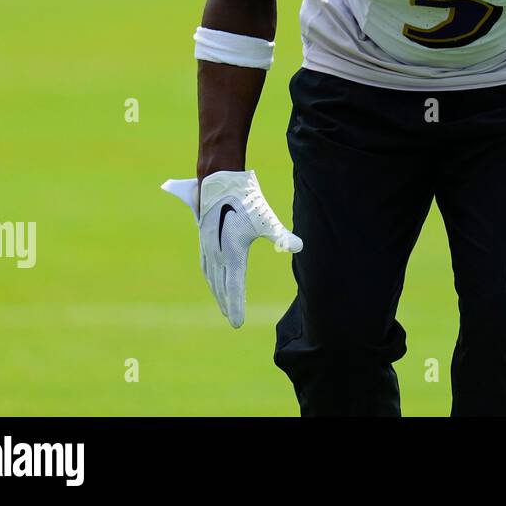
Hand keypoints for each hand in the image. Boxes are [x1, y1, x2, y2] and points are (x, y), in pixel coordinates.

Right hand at [161, 170, 301, 327]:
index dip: (236, 306)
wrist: (220, 181)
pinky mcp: (204, 238)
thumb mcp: (266, 219)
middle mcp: (217, 253)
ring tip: (223, 304)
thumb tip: (300, 247)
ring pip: (211, 276)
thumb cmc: (245, 200)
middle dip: (226, 303)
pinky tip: (213, 279)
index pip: (234, 287)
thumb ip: (281, 236)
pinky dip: (211, 277)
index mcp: (231, 253)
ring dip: (217, 292)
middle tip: (232, 319)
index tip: (237, 324)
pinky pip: (207, 265)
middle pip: (221, 286)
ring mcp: (208, 246)